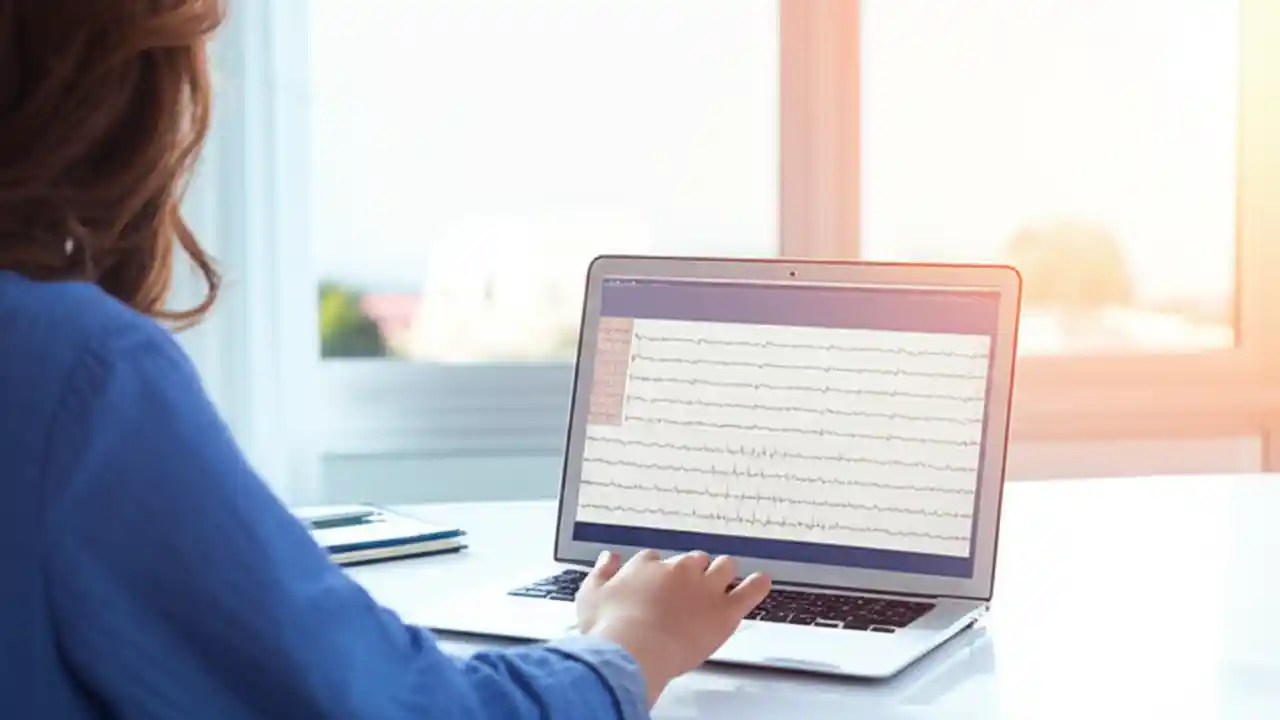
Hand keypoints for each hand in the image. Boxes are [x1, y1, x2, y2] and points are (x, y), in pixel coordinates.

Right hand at [575, 549, 771, 706]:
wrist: (634, 651)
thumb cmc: (610, 630)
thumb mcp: (590, 596)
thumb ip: (600, 573)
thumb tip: (608, 558)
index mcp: (647, 566)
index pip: (658, 561)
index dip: (660, 573)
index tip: (659, 585)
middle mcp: (679, 570)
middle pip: (694, 561)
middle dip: (694, 573)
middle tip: (690, 591)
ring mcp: (705, 588)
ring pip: (724, 567)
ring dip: (723, 574)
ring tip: (723, 583)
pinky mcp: (725, 610)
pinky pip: (750, 590)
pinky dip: (757, 585)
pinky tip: (760, 583)